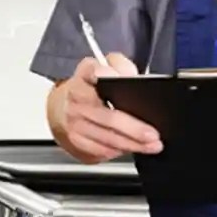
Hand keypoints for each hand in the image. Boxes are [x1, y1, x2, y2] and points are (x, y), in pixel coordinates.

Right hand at [47, 54, 162, 163]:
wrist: (63, 109)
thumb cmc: (91, 89)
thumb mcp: (106, 69)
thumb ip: (121, 66)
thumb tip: (132, 77)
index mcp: (84, 76)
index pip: (92, 72)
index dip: (103, 74)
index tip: (117, 78)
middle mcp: (76, 98)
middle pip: (107, 116)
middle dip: (132, 128)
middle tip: (152, 134)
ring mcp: (74, 121)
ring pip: (107, 138)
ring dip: (132, 144)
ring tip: (152, 145)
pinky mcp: (76, 140)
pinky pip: (102, 150)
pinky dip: (120, 150)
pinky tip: (133, 147)